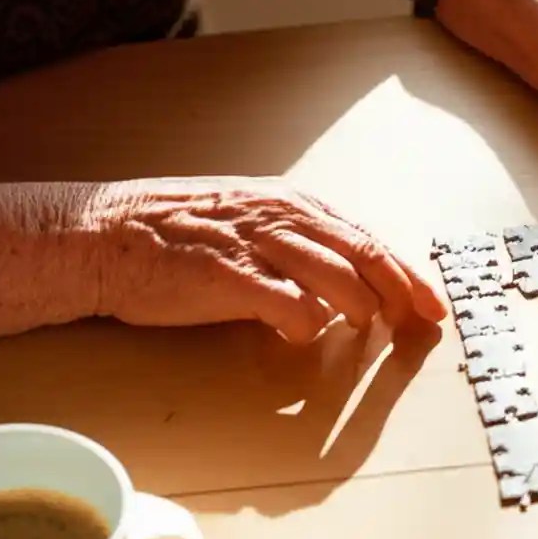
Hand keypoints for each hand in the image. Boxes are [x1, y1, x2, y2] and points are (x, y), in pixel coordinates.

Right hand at [92, 177, 447, 341]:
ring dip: (358, 310)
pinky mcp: (230, 277)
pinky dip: (307, 325)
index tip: (433, 304)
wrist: (104, 236)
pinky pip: (291, 305)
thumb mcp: (248, 222)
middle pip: (366, 256)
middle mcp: (282, 217)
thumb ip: (295, 245)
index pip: (367, 239)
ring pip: (339, 279)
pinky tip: (296, 334)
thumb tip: (343, 283)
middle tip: (422, 325)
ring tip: (357, 330)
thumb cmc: (175, 236)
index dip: (408, 274)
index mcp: (291, 204)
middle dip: (403, 294)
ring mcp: (257, 245)